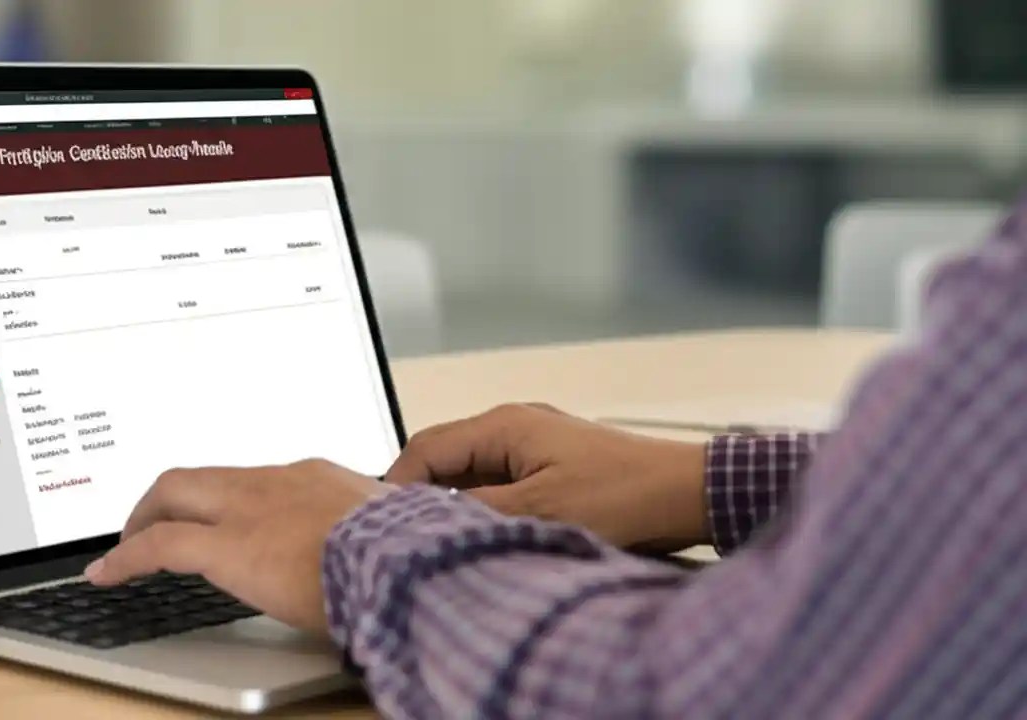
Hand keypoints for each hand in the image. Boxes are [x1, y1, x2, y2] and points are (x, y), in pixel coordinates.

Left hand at [85, 460, 390, 632]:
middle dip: (168, 498)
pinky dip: (127, 556)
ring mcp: (250, 508)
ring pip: (175, 494)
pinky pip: (159, 544)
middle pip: (202, 475)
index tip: (225, 519)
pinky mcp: (228, 545)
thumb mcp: (392, 533)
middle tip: (149, 522)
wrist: (407, 560)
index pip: (256, 481)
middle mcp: (276, 481)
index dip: (228, 501)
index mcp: (316, 478)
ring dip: (145, 520)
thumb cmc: (410, 555)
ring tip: (125, 548)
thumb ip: (368, 538)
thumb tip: (373, 557)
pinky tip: (107, 574)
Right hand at [386, 404, 707, 549]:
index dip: (397, 484)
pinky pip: (498, 480)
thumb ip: (476, 511)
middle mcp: (514, 425)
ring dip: (455, 502)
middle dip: (421, 494)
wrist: (685, 491)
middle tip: (406, 534)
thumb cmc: (623, 494)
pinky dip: (483, 504)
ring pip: (471, 471)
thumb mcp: (539, 510)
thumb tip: (426, 518)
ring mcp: (533, 441)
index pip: (426, 448)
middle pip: (444, 457)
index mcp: (503, 425)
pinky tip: (485, 533)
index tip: (382, 521)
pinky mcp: (551, 462)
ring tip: (443, 538)